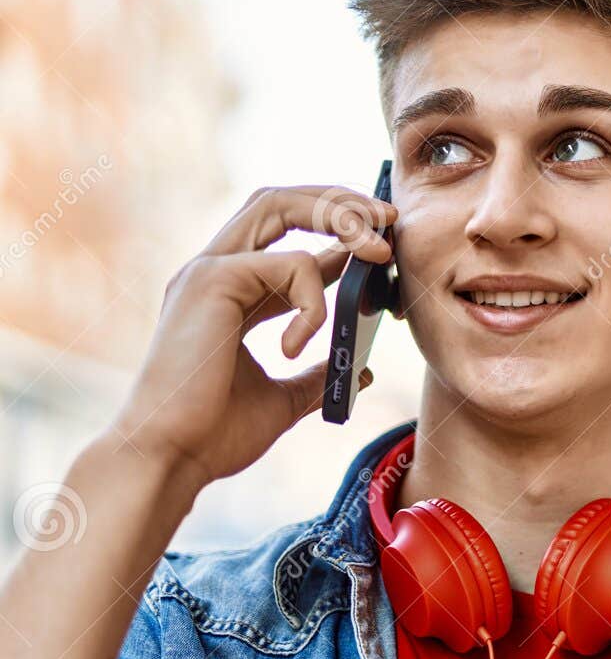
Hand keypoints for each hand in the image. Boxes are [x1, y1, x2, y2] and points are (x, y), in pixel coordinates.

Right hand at [110, 185, 396, 487]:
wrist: (172, 458)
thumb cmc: (215, 434)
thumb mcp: (283, 398)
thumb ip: (319, 374)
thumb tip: (364, 369)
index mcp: (230, 293)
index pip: (289, 237)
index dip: (340, 233)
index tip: (386, 249)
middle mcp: (215, 271)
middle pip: (280, 200)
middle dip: (340, 200)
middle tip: (390, 219)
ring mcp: (209, 270)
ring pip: (280, 205)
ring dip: (340, 218)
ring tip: (379, 252)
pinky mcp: (211, 281)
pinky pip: (289, 264)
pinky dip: (314, 300)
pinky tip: (298, 348)